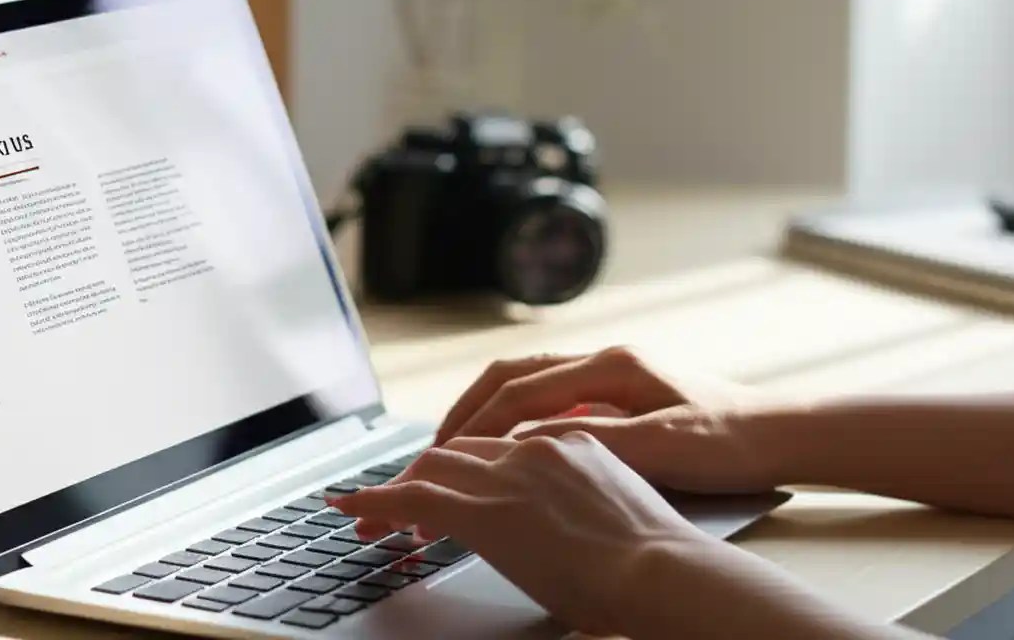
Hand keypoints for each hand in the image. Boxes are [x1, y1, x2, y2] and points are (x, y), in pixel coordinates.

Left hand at [331, 433, 711, 635]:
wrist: (659, 569)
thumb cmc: (654, 558)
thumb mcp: (619, 507)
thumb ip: (586, 497)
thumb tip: (569, 522)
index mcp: (569, 444)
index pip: (499, 445)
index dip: (466, 463)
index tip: (452, 485)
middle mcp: (532, 449)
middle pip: (458, 448)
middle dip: (423, 473)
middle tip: (397, 502)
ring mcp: (505, 474)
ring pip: (433, 466)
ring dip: (397, 488)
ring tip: (370, 514)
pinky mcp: (482, 506)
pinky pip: (415, 496)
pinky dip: (376, 499)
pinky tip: (353, 508)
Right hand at [435, 346, 782, 493]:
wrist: (783, 434)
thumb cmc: (733, 441)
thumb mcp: (664, 446)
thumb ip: (594, 441)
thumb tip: (527, 439)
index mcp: (613, 367)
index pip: (522, 390)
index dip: (478, 422)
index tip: (446, 453)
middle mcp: (607, 360)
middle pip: (514, 374)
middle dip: (470, 409)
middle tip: (436, 447)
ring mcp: (614, 374)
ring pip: (530, 382)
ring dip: (491, 410)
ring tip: (461, 446)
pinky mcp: (622, 393)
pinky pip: (552, 397)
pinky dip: (519, 417)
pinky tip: (513, 447)